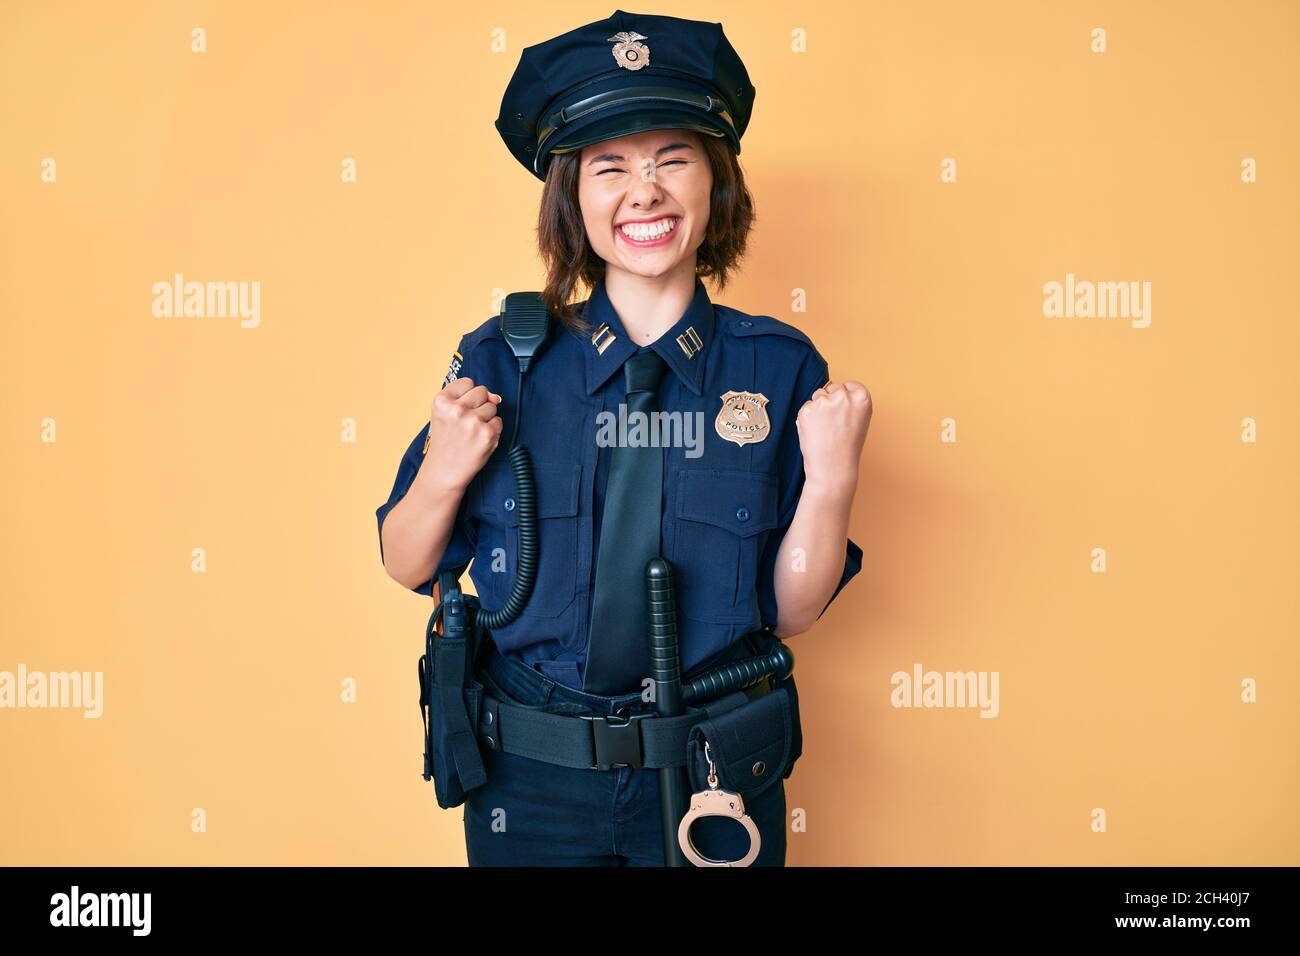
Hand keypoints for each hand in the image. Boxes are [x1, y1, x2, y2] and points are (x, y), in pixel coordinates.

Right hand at [417, 377, 502, 492]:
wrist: (444, 471)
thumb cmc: (446, 441)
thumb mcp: (445, 414)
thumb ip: (468, 398)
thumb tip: (496, 397)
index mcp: (441, 401)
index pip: (467, 382)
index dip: (467, 395)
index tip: (461, 409)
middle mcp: (456, 410)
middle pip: (482, 391)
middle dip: (479, 404)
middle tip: (466, 422)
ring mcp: (473, 422)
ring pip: (492, 407)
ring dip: (486, 418)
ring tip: (471, 432)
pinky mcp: (487, 434)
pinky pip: (499, 422)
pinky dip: (492, 431)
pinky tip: (478, 440)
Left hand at [795, 380, 871, 493]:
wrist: (833, 468)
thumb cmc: (847, 448)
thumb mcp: (860, 420)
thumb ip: (851, 404)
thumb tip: (834, 391)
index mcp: (862, 398)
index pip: (850, 385)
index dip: (845, 397)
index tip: (843, 409)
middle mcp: (843, 397)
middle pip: (833, 388)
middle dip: (831, 401)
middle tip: (833, 423)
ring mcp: (824, 402)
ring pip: (818, 396)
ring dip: (818, 408)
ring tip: (825, 429)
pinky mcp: (807, 410)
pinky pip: (806, 407)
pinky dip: (808, 418)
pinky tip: (815, 432)